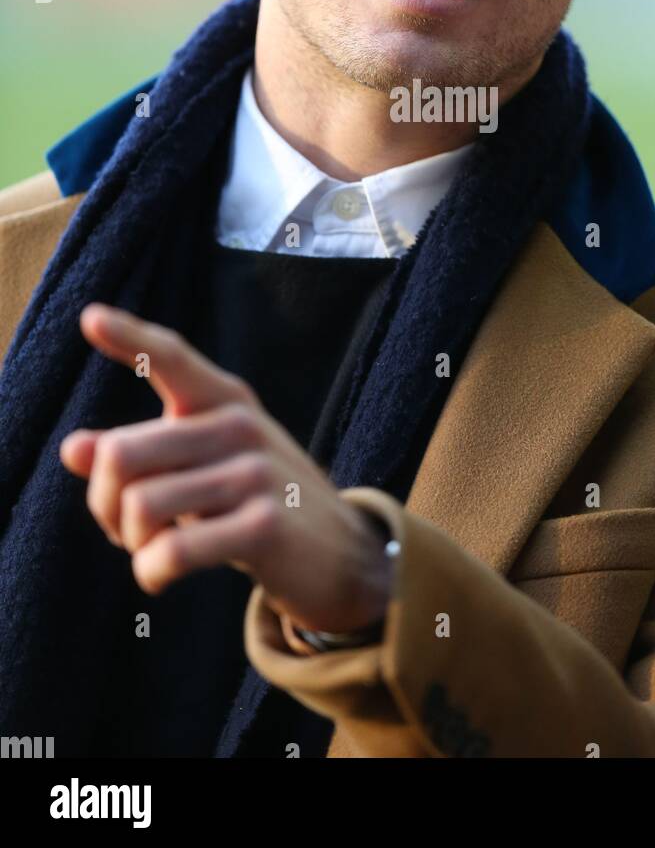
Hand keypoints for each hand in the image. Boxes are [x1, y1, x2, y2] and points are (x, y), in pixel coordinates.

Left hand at [60, 304, 393, 633]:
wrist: (341, 555)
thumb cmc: (254, 504)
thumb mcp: (201, 467)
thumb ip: (140, 454)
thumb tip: (73, 448)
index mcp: (224, 399)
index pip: (171, 357)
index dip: (129, 337)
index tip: (88, 317)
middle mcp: (240, 424)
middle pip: (121, 454)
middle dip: (104, 504)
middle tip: (125, 531)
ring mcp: (256, 472)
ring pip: (140, 506)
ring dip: (132, 545)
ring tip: (153, 552)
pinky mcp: (265, 525)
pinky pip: (172, 552)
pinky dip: (151, 572)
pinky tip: (160, 576)